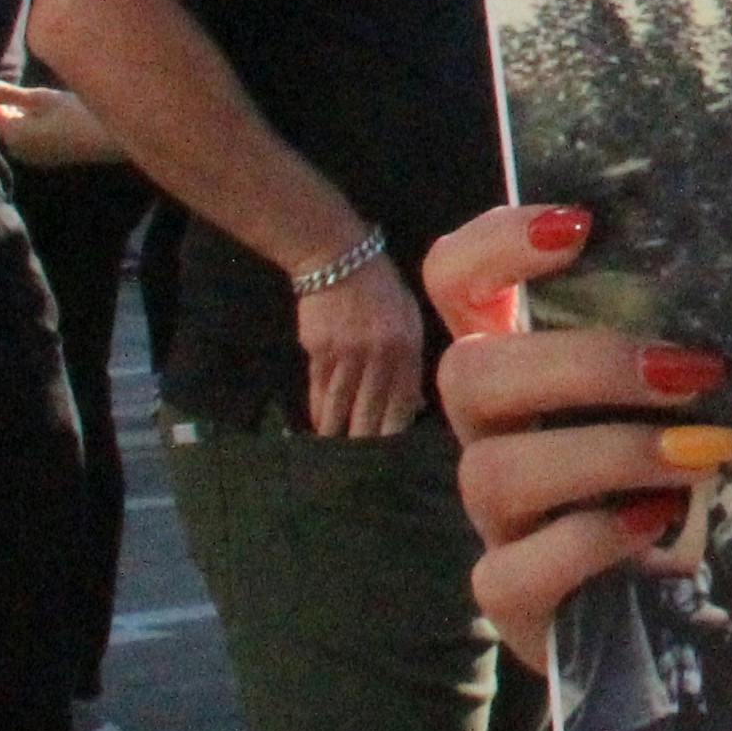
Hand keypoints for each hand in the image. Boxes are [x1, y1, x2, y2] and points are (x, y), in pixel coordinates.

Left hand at [0, 79, 119, 170]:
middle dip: (9, 104)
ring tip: (40, 97)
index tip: (5, 77)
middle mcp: (18, 150)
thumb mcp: (42, 98)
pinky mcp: (47, 159)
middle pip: (5, 122)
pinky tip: (52, 114)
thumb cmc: (76, 114)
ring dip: (24, 114)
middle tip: (26, 86)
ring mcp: (33, 157)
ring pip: (19, 130)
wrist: (110, 140)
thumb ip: (9, 93)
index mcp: (13, 134)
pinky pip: (31, 139)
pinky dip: (35, 125)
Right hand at [296, 251, 428, 441]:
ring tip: (338, 460)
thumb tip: (412, 406)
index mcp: (407, 347)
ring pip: (343, 407)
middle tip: (366, 472)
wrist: (339, 258)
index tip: (393, 458)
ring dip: (340, 435)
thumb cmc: (381, 291)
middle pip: (372, 411)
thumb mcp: (409, 318)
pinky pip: (319, 391)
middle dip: (368, 443)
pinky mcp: (319, 351)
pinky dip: (320, 412)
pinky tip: (321, 429)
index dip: (395, 432)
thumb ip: (411, 361)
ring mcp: (347, 354)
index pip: (404, 402)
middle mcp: (380, 354)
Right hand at [428, 202, 731, 668]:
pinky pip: (513, 568)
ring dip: (609, 452)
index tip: (580, 227)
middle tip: (692, 370)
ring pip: (494, 470)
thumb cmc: (672, 479)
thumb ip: (686, 345)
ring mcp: (490, 518)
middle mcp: (488, 435)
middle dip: (584, 365)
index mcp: (519, 368)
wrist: (657, 609)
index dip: (494, 246)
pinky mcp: (506, 594)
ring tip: (705, 451)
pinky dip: (590, 541)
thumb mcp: (680, 404)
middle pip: (468, 375)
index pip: (454, 282)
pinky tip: (656, 522)